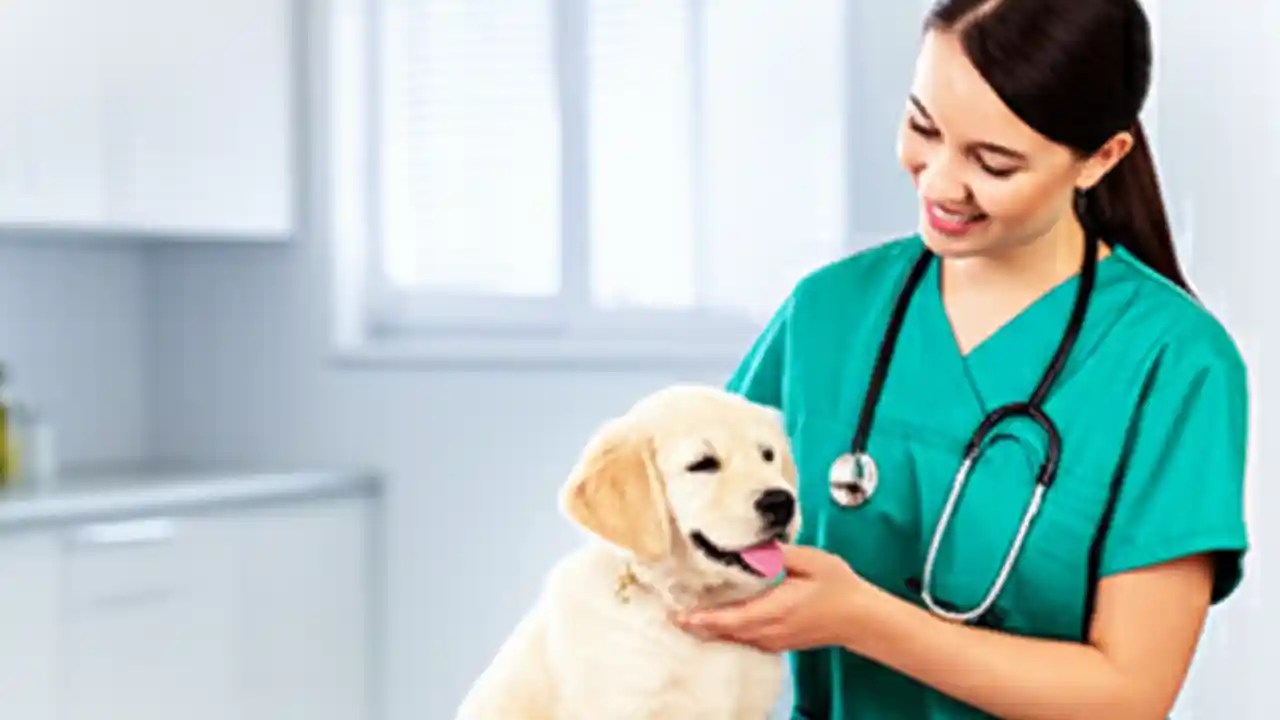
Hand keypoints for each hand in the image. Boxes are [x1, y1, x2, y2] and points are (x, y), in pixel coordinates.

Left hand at [673, 544, 870, 652]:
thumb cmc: (839, 589)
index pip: (731, 619)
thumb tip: (756, 548)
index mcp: (776, 610)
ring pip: (734, 638)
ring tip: (687, 617)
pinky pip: (745, 639)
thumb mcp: (811, 561)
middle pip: (725, 632)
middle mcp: (771, 630)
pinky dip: (727, 631)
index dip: (703, 619)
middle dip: (698, 625)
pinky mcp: (778, 640)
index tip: (681, 614)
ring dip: (710, 629)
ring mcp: (774, 639)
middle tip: (673, 615)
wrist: (860, 618)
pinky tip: (717, 622)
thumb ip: (780, 554)